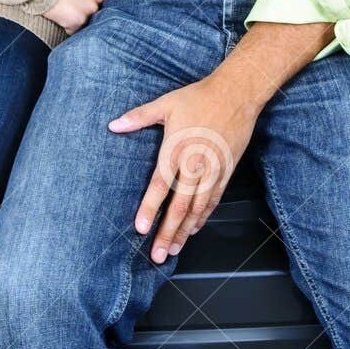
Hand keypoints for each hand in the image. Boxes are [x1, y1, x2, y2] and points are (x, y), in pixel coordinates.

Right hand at [44, 0, 105, 33]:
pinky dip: (65, 26)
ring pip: (85, 19)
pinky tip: (58, 16)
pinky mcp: (78, 21)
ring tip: (62, 11)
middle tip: (68, 5)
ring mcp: (89, 9)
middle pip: (93, 7)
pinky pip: (73, 29)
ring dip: (74, 18)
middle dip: (82, 8)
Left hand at [109, 70, 259, 263]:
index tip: (141, 228)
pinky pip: (213, 201)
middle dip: (168, 232)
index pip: (160, 186)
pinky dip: (203, 217)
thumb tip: (113, 125)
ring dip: (185, 231)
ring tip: (174, 249)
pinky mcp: (226, 172)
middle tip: (158, 254)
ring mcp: (212, 171)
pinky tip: (194, 229)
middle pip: (180, 206)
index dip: (150, 209)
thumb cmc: (199, 97)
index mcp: (176, 150)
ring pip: (198, 209)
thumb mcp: (165, 104)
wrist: (236, 94)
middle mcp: (195, 165)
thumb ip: (138, 117)